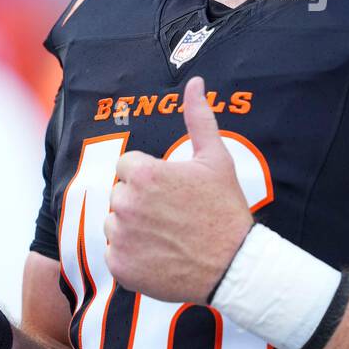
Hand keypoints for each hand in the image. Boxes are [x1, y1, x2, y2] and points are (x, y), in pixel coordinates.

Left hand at [104, 76, 253, 304]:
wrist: (233, 265)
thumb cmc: (225, 208)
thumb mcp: (216, 159)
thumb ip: (198, 118)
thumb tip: (195, 82)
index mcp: (144, 173)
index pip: (127, 167)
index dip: (150, 177)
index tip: (172, 191)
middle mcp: (126, 204)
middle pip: (120, 195)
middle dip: (140, 202)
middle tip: (173, 215)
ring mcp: (121, 237)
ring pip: (114, 224)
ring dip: (133, 229)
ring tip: (166, 236)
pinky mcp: (120, 266)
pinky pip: (115, 253)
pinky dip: (132, 257)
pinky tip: (159, 256)